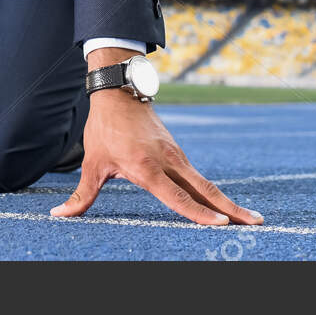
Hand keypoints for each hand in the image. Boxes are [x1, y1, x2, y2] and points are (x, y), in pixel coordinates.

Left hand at [51, 52, 261, 225]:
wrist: (119, 89)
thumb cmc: (104, 127)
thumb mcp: (92, 162)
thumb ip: (81, 195)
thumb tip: (59, 215)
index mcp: (147, 167)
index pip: (178, 196)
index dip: (199, 213)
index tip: (222, 225)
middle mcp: (168, 161)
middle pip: (205, 190)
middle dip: (232, 209)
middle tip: (257, 223)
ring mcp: (176, 155)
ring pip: (205, 183)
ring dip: (228, 202)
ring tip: (251, 219)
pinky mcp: (177, 151)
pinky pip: (198, 176)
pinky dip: (214, 193)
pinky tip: (225, 205)